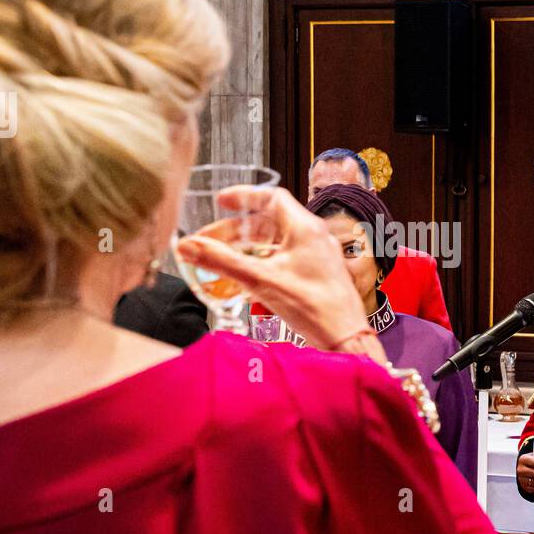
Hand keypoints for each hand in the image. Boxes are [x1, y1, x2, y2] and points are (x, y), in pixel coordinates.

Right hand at [176, 186, 382, 357]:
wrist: (345, 338)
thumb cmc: (313, 307)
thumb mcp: (260, 280)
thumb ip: (222, 261)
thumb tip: (188, 246)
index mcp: (305, 228)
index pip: (271, 197)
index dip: (244, 196)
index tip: (222, 201)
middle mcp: (314, 237)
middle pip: (269, 222)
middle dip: (237, 230)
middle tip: (210, 240)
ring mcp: (318, 256)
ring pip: (277, 243)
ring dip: (249, 248)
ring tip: (223, 259)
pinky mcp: (318, 274)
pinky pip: (286, 260)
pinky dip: (264, 263)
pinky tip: (247, 279)